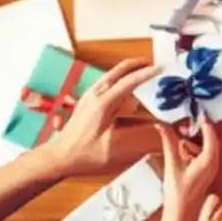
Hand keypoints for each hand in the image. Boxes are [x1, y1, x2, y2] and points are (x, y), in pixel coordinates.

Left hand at [40, 59, 158, 175]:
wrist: (60, 157)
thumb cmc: (84, 154)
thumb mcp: (113, 148)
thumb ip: (138, 137)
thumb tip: (158, 129)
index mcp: (102, 104)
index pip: (129, 82)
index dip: (147, 74)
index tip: (161, 68)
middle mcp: (95, 95)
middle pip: (118, 71)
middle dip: (136, 64)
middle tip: (154, 63)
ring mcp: (89, 97)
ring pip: (111, 75)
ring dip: (127, 70)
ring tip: (143, 71)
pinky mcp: (87, 102)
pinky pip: (105, 83)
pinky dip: (119, 79)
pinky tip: (126, 88)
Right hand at [156, 119, 220, 220]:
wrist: (180, 217)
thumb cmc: (177, 194)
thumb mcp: (172, 165)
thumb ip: (168, 143)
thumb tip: (161, 125)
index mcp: (209, 160)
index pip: (210, 133)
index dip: (204, 120)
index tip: (196, 109)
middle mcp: (213, 163)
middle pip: (210, 138)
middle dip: (199, 127)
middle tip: (187, 116)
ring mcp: (210, 169)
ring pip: (206, 146)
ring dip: (195, 137)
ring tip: (182, 127)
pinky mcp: (204, 173)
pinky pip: (202, 154)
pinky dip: (193, 147)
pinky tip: (181, 144)